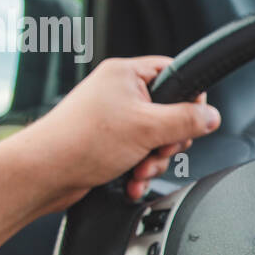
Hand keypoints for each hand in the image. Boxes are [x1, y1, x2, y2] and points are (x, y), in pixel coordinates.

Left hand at [7, 56, 221, 209]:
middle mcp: (119, 93)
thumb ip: (186, 120)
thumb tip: (212, 115)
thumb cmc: (80, 141)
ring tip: (139, 168)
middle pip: (170, 112)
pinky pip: (138, 154)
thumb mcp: (147, 128)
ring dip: (154, 160)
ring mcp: (113, 119)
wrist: (42, 174)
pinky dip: (139, 170)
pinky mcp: (108, 143)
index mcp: (126, 75)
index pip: (175, 74)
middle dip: (169, 141)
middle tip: (157, 149)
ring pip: (156, 139)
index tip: (191, 121)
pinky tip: (131, 180)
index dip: (189, 99)